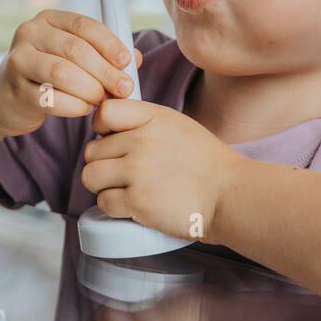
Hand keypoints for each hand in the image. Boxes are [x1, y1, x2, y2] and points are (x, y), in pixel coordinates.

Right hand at [0, 9, 142, 137]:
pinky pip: (51, 99)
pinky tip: (84, 110)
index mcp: (49, 19)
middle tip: (124, 88)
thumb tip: (136, 58)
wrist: (5, 99)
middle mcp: (30, 33)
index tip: (127, 62)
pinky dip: (74, 106)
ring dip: (90, 90)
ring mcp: (18, 61)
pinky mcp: (15, 90)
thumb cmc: (46, 75)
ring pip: (62, 73)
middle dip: (105, 71)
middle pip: (76, 50)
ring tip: (102, 100)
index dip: (109, 44)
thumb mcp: (73, 58)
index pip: (84, 25)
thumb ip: (103, 54)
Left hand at [82, 98, 243, 242]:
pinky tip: (132, 205)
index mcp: (152, 118)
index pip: (104, 113)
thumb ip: (144, 122)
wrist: (229, 195)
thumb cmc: (207, 163)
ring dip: (104, 186)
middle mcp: (142, 141)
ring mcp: (137, 171)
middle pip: (92, 151)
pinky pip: (103, 202)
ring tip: (125, 189)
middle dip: (104, 163)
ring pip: (91, 177)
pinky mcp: (137, 202)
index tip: (111, 141)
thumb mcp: (178, 125)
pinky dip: (114, 207)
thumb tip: (107, 129)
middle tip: (125, 173)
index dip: (102, 129)